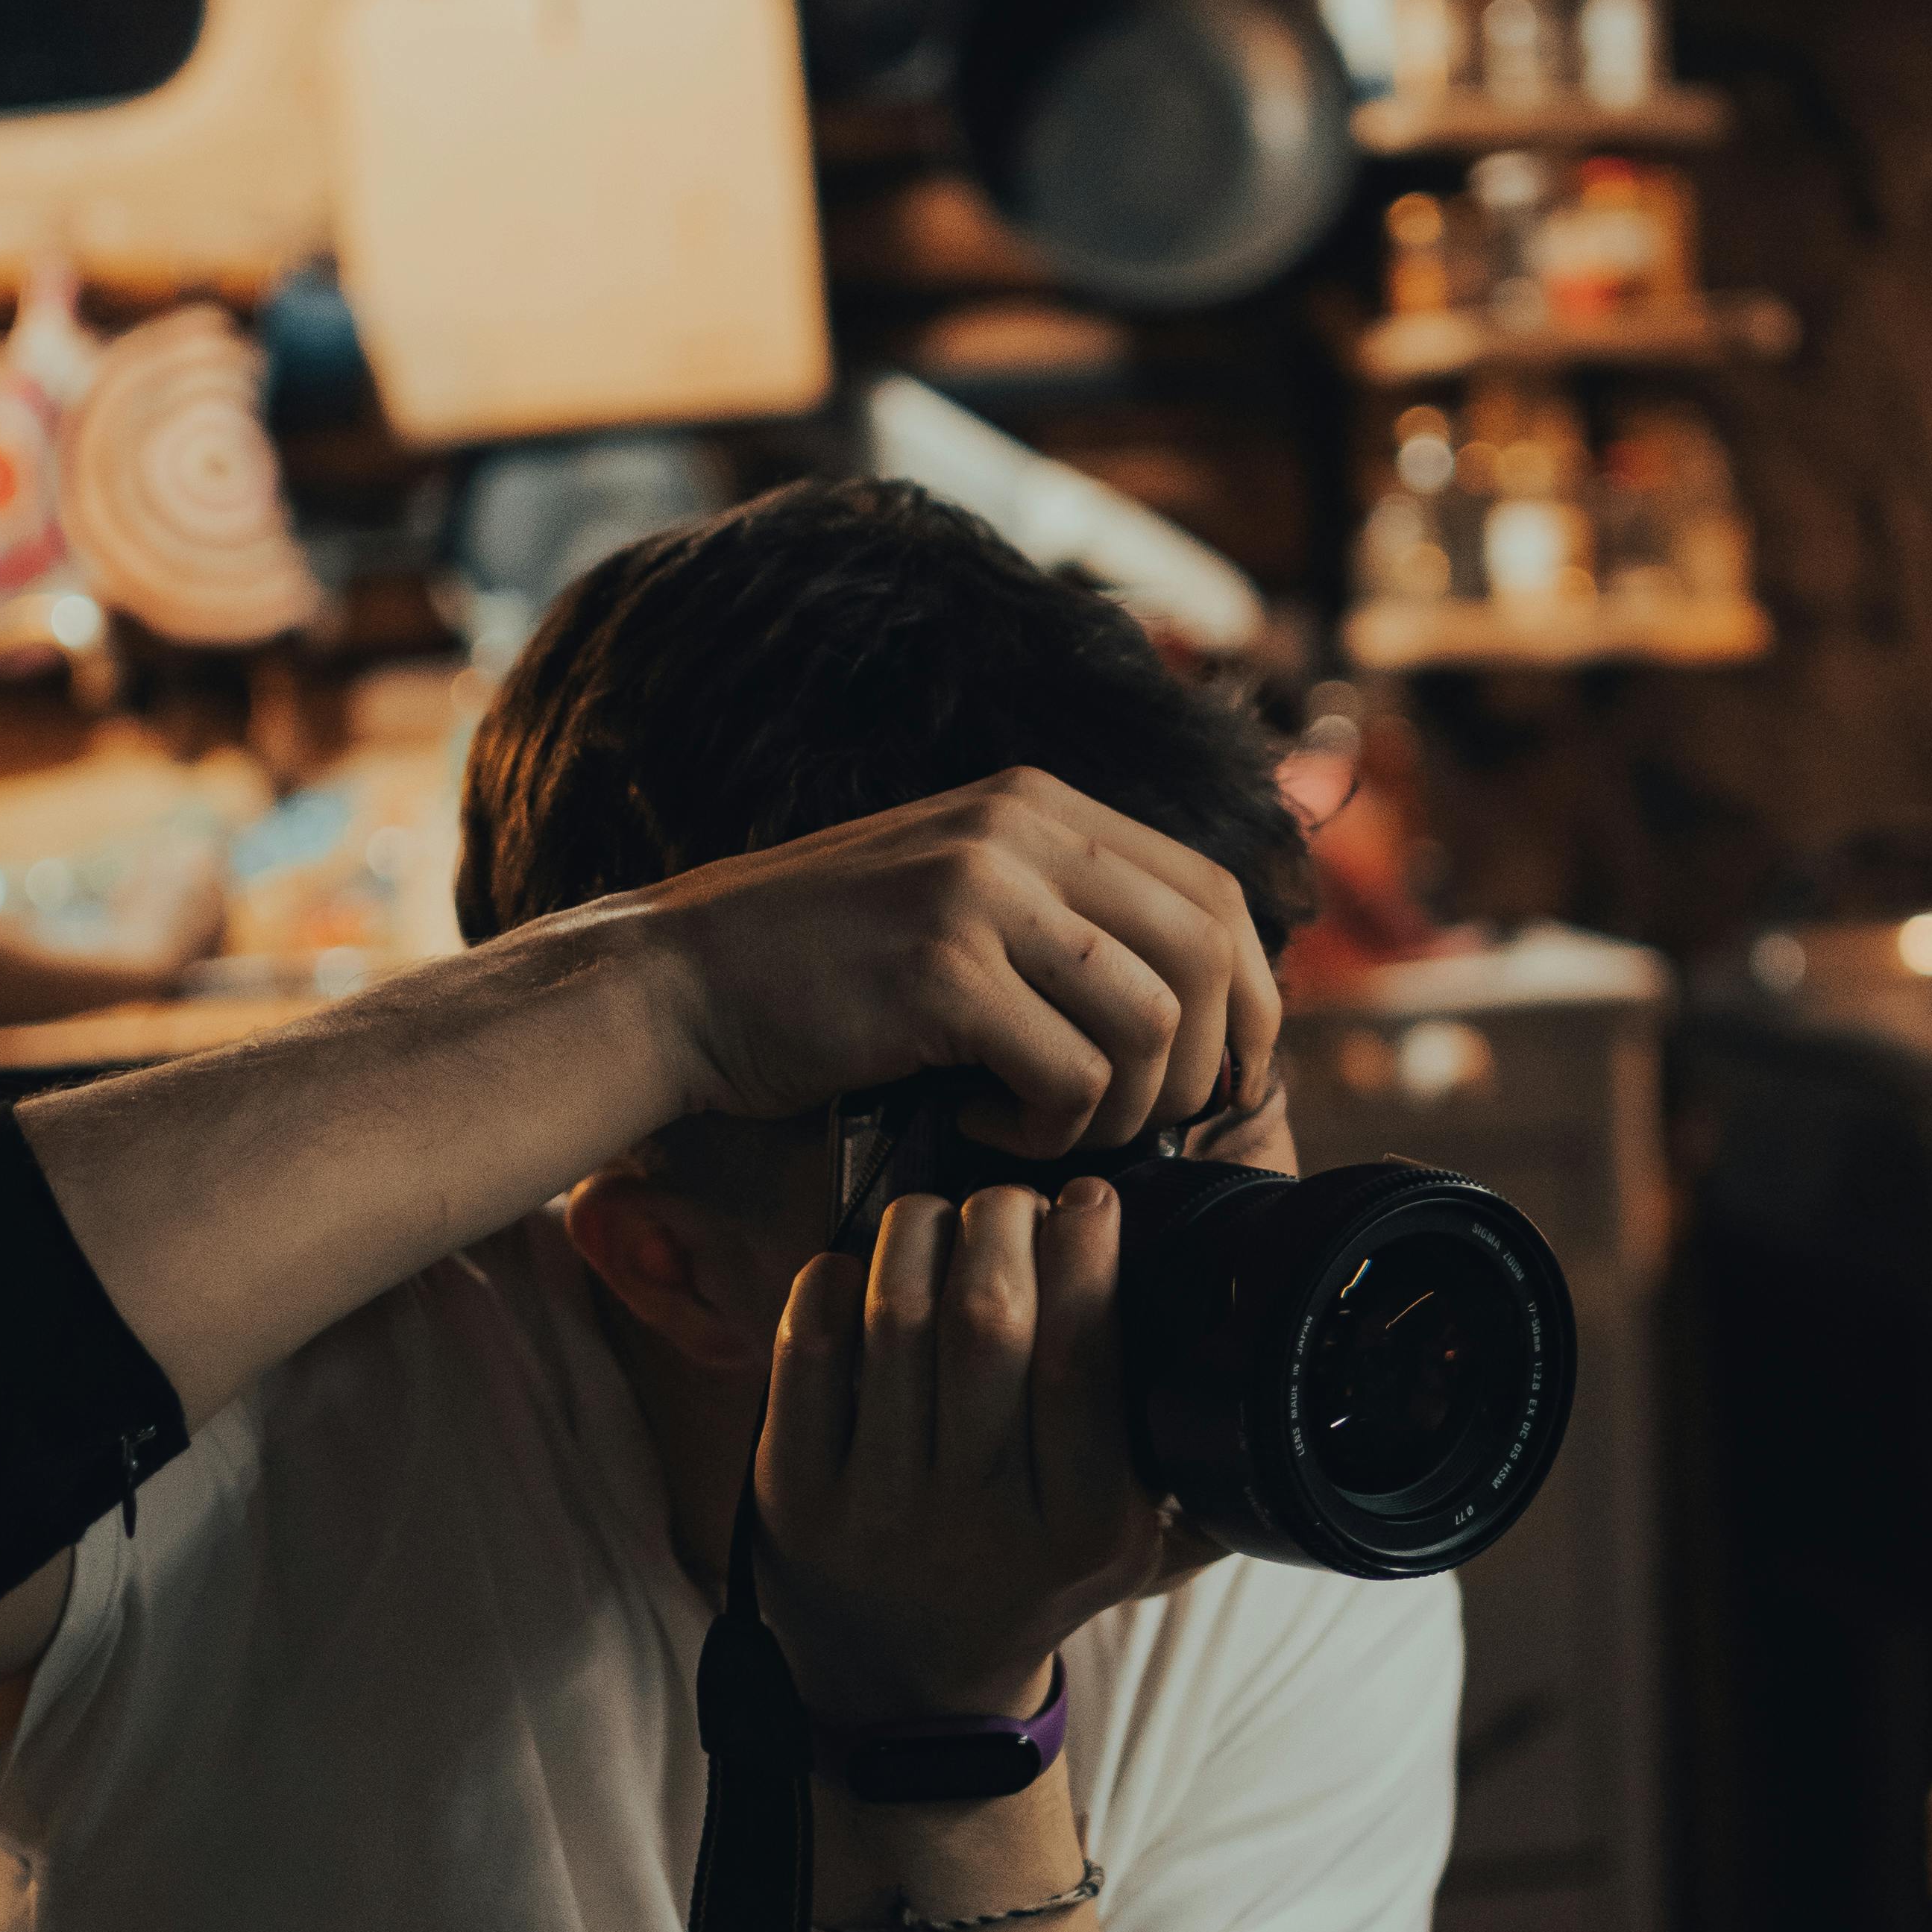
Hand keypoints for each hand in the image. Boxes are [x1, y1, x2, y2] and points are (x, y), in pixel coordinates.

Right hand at [636, 769, 1279, 1157]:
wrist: (677, 982)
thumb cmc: (820, 970)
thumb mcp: (956, 900)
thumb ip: (1061, 918)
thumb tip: (1196, 996)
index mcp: (1040, 805)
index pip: (1216, 891)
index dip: (1254, 998)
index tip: (1227, 1076)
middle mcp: (1023, 829)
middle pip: (1210, 952)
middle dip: (1205, 1064)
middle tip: (1143, 1122)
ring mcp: (981, 894)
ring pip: (1153, 1021)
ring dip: (1122, 1107)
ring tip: (1048, 1123)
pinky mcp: (942, 973)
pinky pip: (1072, 1074)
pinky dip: (1048, 1126)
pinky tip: (983, 1122)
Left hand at [756, 1176, 1168, 1722]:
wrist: (909, 1688)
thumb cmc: (1026, 1571)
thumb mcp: (1123, 1533)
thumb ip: (1148, 1430)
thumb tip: (1160, 1259)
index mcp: (1084, 1529)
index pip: (1082, 1357)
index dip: (1086, 1252)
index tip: (1090, 1199)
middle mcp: (978, 1522)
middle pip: (985, 1319)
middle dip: (1001, 1222)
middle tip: (1009, 1202)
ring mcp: (876, 1512)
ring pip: (894, 1318)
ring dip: (919, 1232)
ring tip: (941, 1217)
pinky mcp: (790, 1499)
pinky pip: (805, 1352)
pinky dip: (832, 1281)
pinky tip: (861, 1266)